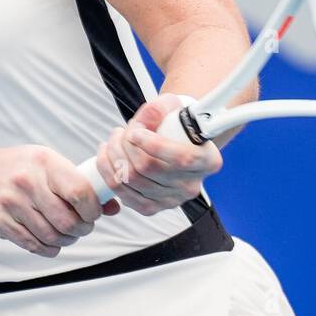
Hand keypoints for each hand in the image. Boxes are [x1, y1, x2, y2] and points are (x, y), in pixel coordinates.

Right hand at [0, 145, 119, 257]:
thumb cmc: (13, 168)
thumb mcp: (44, 163)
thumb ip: (77, 182)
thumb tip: (112, 206)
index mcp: (44, 162)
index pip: (81, 192)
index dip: (93, 210)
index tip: (94, 213)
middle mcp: (28, 181)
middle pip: (69, 221)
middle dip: (82, 230)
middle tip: (82, 228)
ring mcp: (11, 203)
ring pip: (52, 236)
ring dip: (65, 241)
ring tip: (65, 235)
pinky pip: (33, 245)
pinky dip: (48, 249)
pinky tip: (49, 243)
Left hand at [94, 93, 222, 215]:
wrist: (174, 141)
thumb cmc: (176, 125)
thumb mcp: (173, 107)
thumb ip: (160, 109)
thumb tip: (147, 116)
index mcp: (207, 161)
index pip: (181, 158)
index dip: (154, 145)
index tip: (136, 130)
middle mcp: (191, 185)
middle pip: (148, 168)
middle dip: (125, 145)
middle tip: (121, 131)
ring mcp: (171, 200)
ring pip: (132, 180)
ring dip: (113, 156)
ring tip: (114, 140)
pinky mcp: (152, 208)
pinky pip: (123, 193)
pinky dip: (109, 172)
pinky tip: (108, 157)